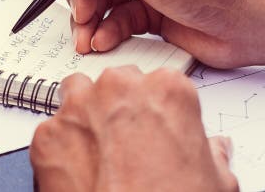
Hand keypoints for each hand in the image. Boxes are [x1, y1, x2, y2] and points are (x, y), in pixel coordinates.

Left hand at [30, 67, 237, 191]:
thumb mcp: (215, 181)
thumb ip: (213, 154)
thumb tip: (217, 149)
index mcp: (165, 91)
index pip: (159, 82)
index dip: (157, 109)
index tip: (157, 129)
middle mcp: (118, 89)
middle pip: (115, 83)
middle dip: (119, 107)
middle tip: (128, 144)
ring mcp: (77, 109)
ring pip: (76, 93)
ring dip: (85, 115)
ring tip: (100, 152)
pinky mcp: (46, 136)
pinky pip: (52, 131)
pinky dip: (61, 148)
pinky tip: (79, 173)